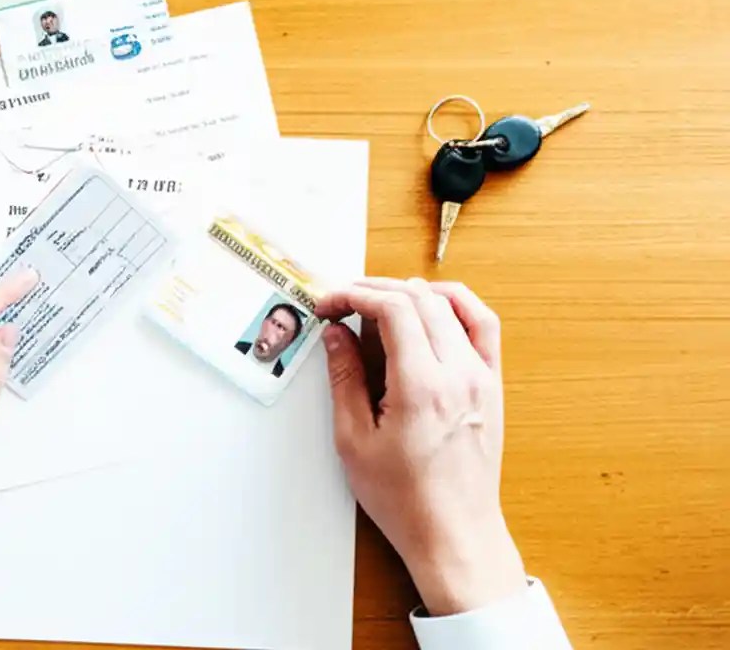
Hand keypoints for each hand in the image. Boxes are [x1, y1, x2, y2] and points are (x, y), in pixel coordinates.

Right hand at [315, 278, 526, 615]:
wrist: (454, 533)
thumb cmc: (405, 499)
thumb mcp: (354, 441)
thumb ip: (345, 379)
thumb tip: (336, 336)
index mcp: (421, 388)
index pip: (392, 309)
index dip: (354, 295)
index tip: (330, 304)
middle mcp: (458, 375)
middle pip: (419, 299)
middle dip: (375, 290)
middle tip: (344, 302)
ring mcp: (481, 377)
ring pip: (452, 303)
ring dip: (412, 291)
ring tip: (381, 300)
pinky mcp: (491, 385)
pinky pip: (483, 325)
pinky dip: (456, 304)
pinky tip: (432, 305)